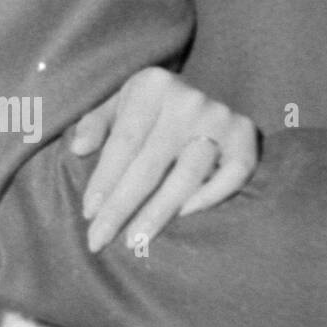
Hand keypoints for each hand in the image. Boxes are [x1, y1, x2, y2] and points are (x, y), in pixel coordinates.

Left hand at [68, 67, 258, 252]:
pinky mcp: (247, 136)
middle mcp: (189, 100)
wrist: (200, 91)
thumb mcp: (118, 103)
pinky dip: (208, 197)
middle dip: (122, 207)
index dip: (105, 180)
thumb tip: (78, 149)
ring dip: (158, 213)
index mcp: (152, 86)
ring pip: (187, 176)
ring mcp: (222, 118)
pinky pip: (231, 176)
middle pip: (150, 165)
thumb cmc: (149, 106)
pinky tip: (181, 215)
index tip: (88, 213)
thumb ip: (95, 124)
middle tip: (99, 240)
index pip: (123, 143)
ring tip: (135, 240)